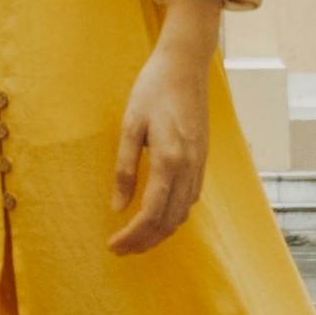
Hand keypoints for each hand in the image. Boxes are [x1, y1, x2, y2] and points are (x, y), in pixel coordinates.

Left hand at [109, 26, 213, 257]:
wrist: (185, 64)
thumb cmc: (153, 89)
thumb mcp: (130, 126)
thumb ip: (124, 169)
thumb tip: (117, 207)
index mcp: (169, 160)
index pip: (150, 213)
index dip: (131, 235)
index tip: (112, 245)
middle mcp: (189, 168)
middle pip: (169, 221)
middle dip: (145, 242)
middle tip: (120, 250)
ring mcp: (200, 164)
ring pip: (183, 214)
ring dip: (160, 232)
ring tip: (136, 238)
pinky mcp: (202, 159)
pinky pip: (191, 199)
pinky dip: (173, 216)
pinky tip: (157, 215)